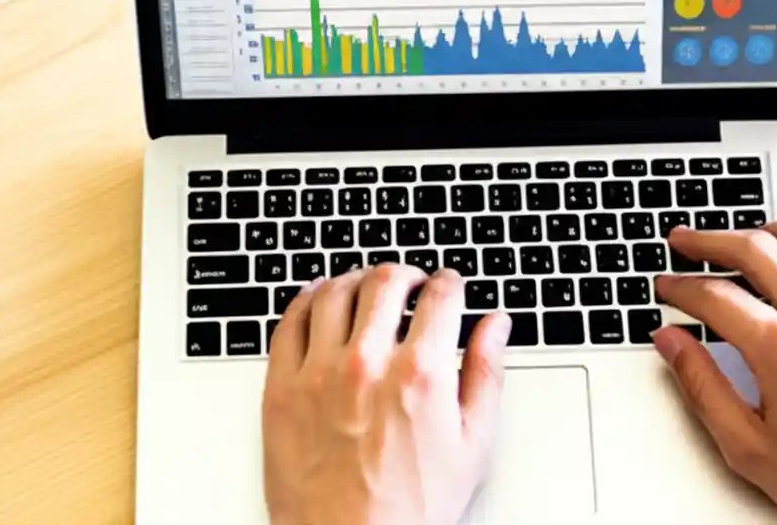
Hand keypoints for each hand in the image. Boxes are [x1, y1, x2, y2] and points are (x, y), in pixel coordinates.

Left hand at [262, 265, 511, 524]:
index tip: (449, 286)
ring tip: (369, 289)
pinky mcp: (281, 388)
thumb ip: (486, 375)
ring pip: (336, 292)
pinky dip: (308, 299)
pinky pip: (290, 321)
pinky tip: (320, 299)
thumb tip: (495, 328)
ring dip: (359, 279)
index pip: (440, 295)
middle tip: (413, 284)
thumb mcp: (472, 444)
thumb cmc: (410, 508)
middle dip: (408, 274)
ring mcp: (319, 373)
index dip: (451, 283)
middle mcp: (369, 364)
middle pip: (387, 281)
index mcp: (422, 374)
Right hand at [653, 224, 776, 524]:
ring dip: (772, 229)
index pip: (715, 296)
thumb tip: (672, 345)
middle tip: (688, 240)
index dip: (681, 285)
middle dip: (711, 240)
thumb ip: (703, 388)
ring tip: (750, 235)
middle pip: (756, 249)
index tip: (667, 285)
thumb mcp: (750, 449)